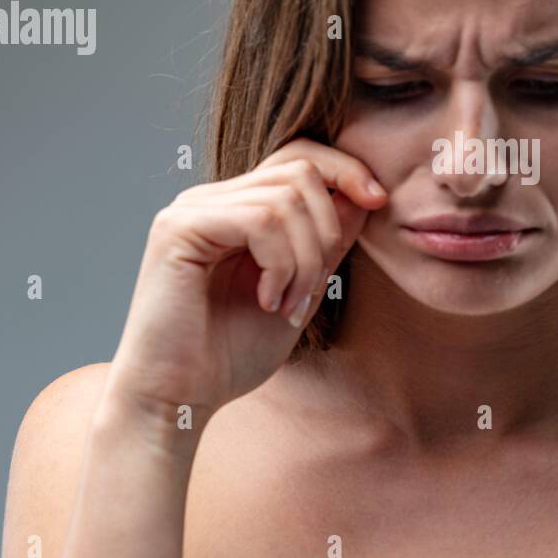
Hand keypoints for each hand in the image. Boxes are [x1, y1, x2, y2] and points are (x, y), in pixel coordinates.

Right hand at [104, 138, 385, 422]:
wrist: (179, 400)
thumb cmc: (230, 355)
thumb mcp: (300, 292)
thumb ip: (327, 244)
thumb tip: (365, 196)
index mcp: (236, 208)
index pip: (298, 157)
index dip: (344, 170)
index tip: (379, 202)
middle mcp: (210, 199)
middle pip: (299, 170)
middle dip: (327, 230)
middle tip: (313, 288)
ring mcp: (190, 210)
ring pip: (285, 198)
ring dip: (304, 259)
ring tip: (287, 305)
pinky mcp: (178, 229)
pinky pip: (258, 220)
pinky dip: (279, 263)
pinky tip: (267, 300)